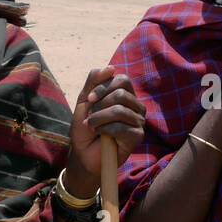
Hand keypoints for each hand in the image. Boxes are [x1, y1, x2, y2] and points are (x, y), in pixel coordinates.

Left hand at [66, 66, 145, 194]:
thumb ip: (94, 81)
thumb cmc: (85, 127)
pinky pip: (122, 127)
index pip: (122, 80)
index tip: (89, 100)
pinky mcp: (138, 136)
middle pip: (121, 94)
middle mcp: (135, 106)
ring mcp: (138, 121)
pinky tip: (101, 136)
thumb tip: (111, 67)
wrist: (83, 153)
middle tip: (90, 116)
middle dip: (99, 105)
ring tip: (92, 126)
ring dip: (99, 118)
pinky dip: (105, 130)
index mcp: (125, 95)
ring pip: (120, 110)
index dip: (103, 87)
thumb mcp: (84, 100)